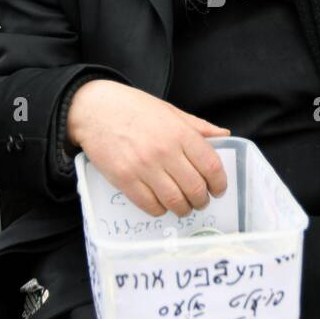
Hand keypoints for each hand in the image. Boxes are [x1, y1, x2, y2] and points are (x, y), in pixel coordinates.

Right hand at [66, 79, 230, 217]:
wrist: (94, 109)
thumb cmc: (132, 108)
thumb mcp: (170, 111)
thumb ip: (198, 126)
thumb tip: (224, 136)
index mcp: (180, 133)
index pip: (211, 167)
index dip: (219, 184)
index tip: (218, 189)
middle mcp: (164, 151)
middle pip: (195, 188)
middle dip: (202, 200)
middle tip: (201, 201)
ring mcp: (143, 167)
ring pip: (175, 202)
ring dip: (183, 209)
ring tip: (183, 206)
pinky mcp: (124, 179)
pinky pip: (150, 206)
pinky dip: (160, 210)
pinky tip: (161, 205)